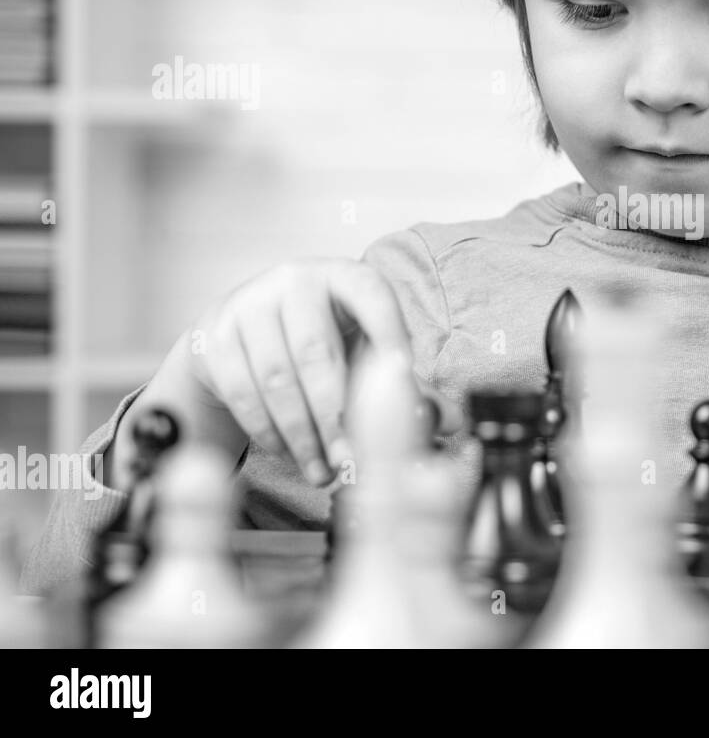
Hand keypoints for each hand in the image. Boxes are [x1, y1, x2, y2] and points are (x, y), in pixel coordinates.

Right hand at [110, 258, 451, 489]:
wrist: (240, 338)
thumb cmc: (322, 344)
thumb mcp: (362, 350)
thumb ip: (403, 384)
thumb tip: (451, 420)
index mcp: (343, 278)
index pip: (372, 296)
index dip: (389, 335)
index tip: (403, 380)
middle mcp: (294, 281)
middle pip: (317, 353)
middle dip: (337, 416)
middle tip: (353, 461)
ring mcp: (249, 305)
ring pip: (278, 380)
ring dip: (303, 436)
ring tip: (324, 472)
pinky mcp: (215, 336)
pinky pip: (244, 393)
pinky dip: (268, 432)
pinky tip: (289, 455)